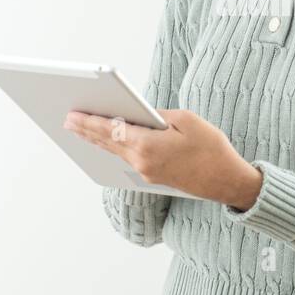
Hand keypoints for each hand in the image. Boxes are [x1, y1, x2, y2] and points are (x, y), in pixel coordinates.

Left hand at [62, 108, 263, 208]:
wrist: (226, 180)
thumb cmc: (211, 147)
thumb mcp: (186, 120)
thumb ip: (158, 116)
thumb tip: (140, 115)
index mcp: (148, 146)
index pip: (111, 130)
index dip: (89, 122)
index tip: (72, 115)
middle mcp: (142, 162)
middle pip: (107, 143)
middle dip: (86, 130)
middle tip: (68, 120)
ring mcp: (146, 172)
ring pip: (115, 152)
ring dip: (97, 140)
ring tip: (80, 130)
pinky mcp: (153, 176)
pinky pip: (126, 159)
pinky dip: (113, 148)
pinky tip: (107, 143)